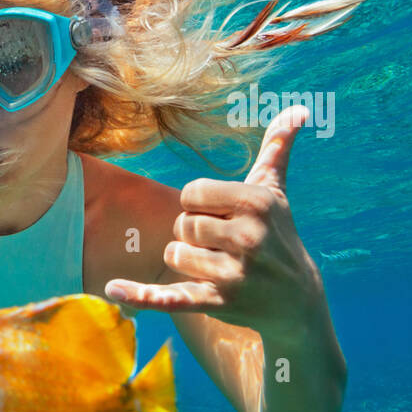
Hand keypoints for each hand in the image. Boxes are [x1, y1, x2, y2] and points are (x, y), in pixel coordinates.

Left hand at [105, 106, 322, 340]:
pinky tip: (114, 289)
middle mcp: (247, 236)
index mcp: (256, 203)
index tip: (221, 216)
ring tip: (217, 266)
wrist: (296, 300)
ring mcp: (234, 272)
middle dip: (192, 235)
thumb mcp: (276, 192)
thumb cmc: (278, 235)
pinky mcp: (218, 302)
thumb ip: (276, 149)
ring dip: (186, 261)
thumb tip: (298, 108)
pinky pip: (171, 296)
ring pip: (174, 255)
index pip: (191, 193)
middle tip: (221, 245)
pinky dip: (141, 295)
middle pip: (181, 225)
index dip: (198, 206)